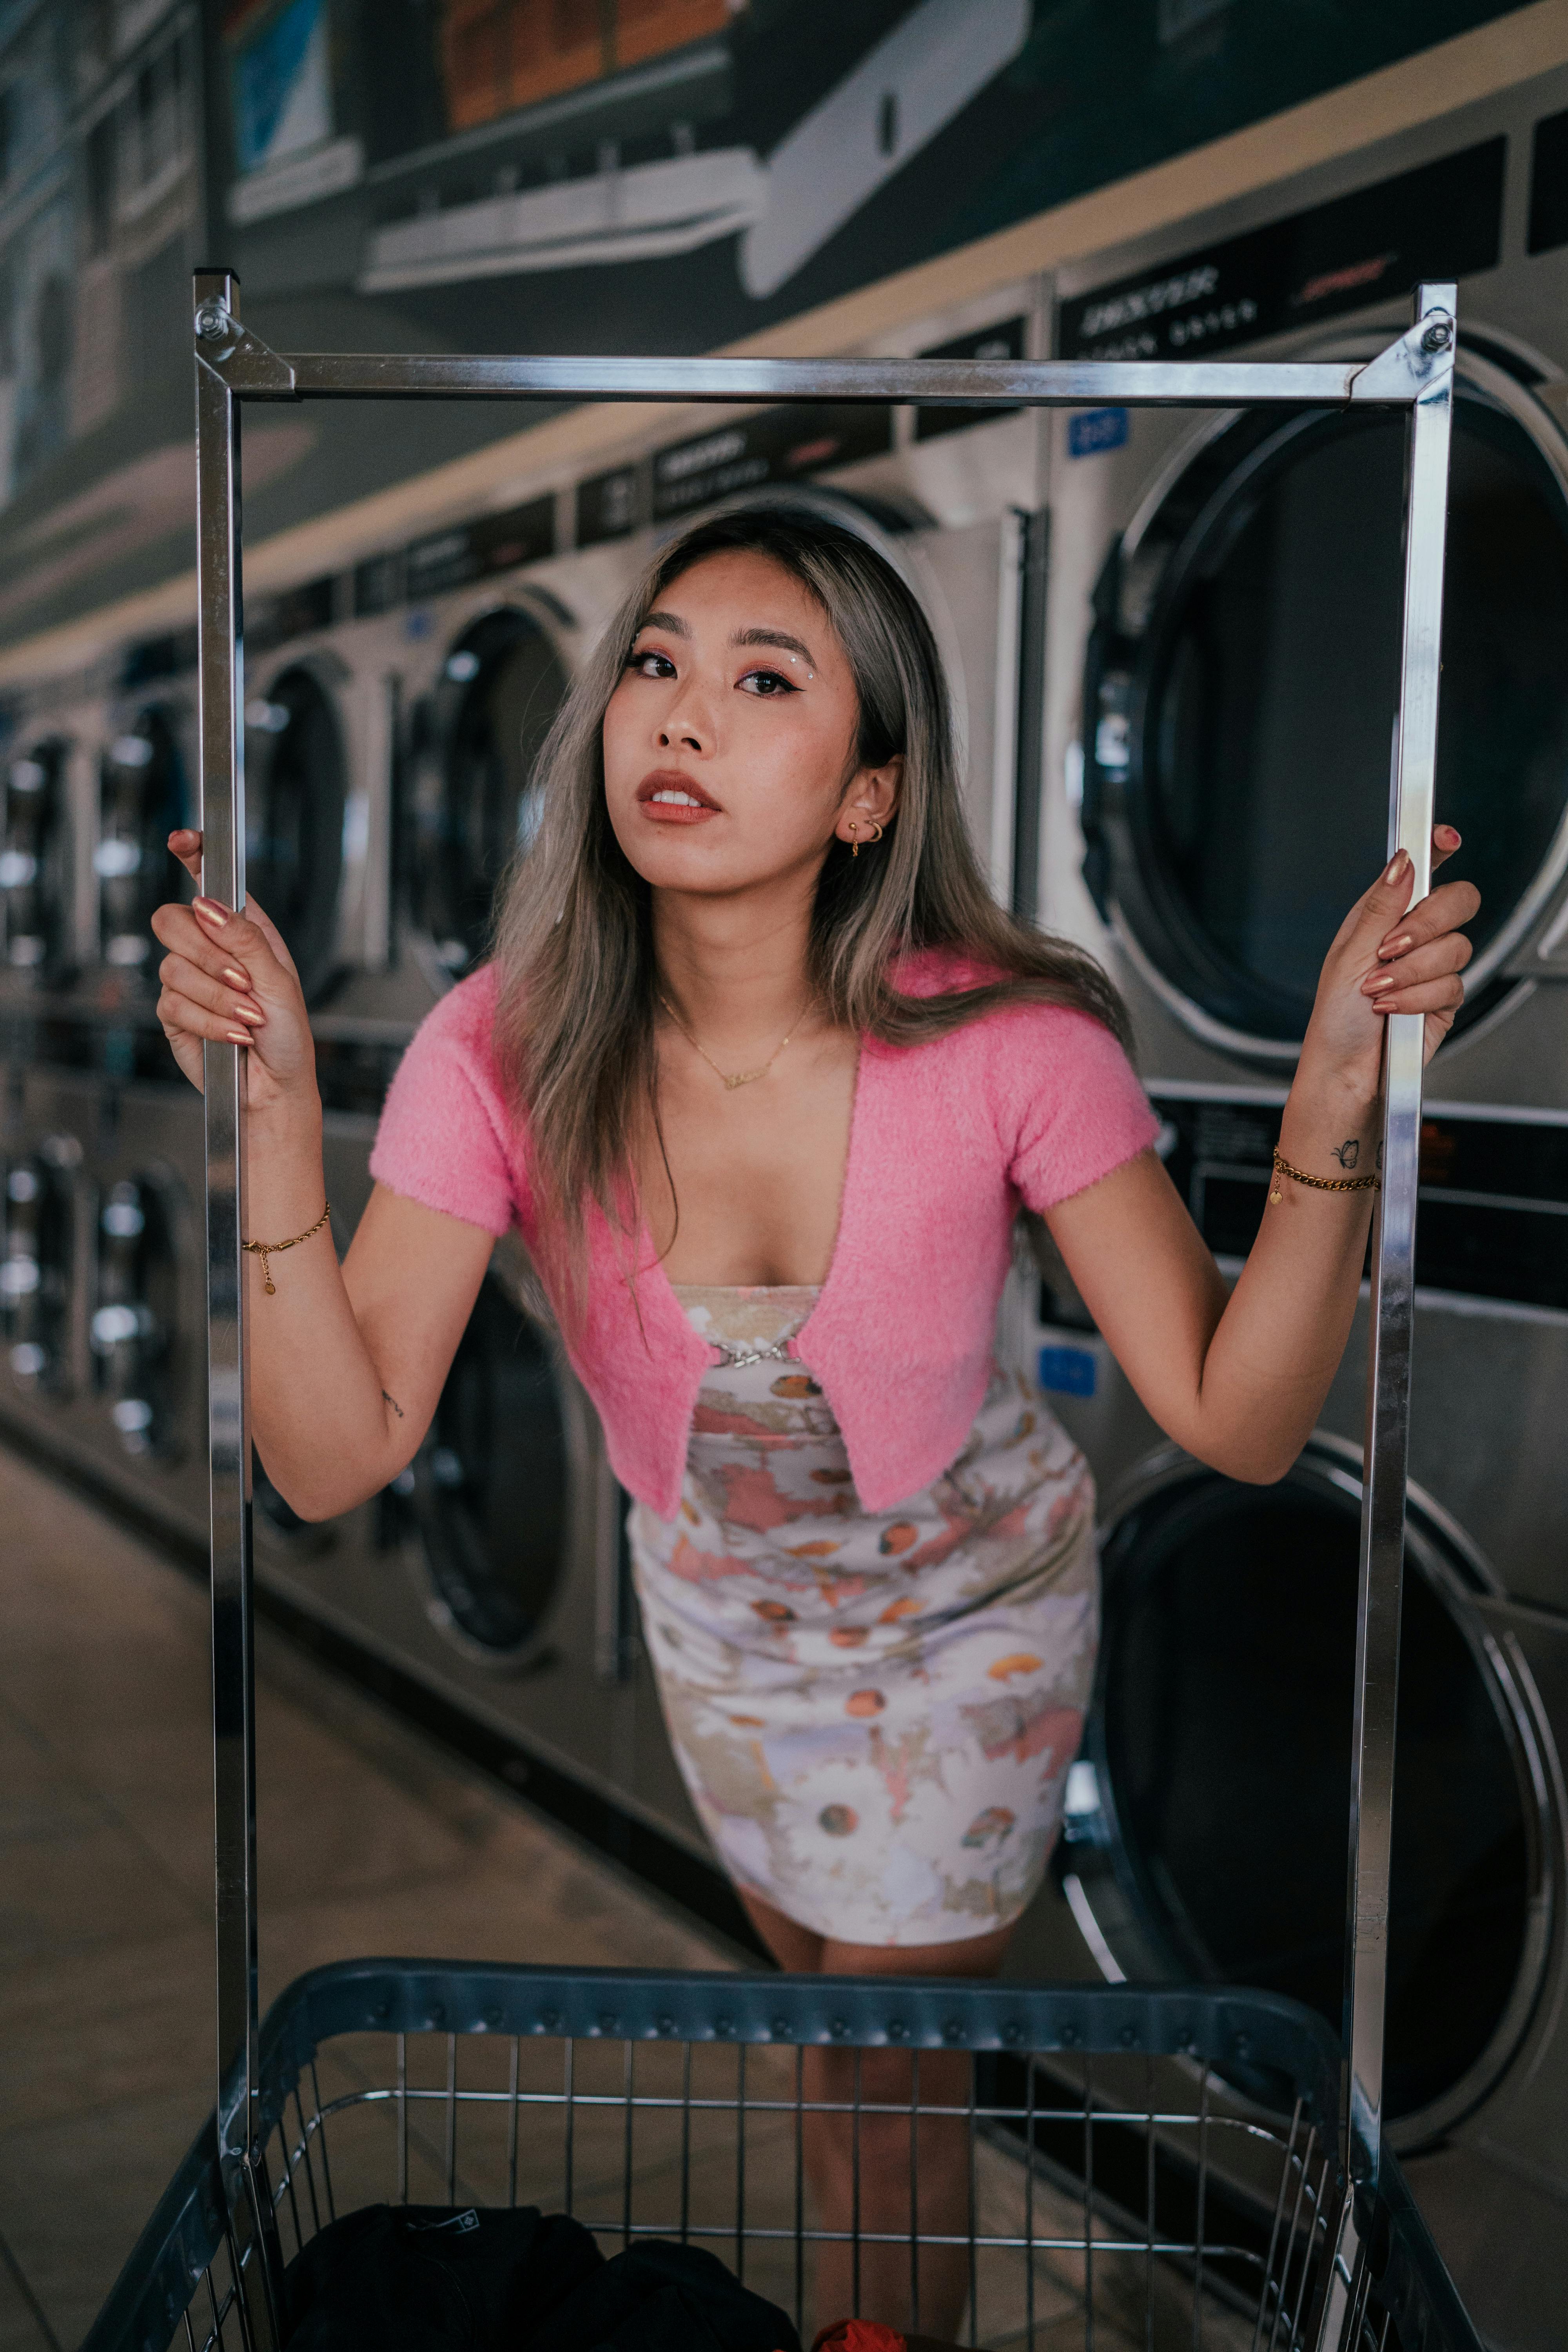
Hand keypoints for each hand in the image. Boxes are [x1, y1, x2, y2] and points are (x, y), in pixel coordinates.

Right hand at [151, 829, 316, 1115]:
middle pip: (171, 920)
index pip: (211, 885)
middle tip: (242, 980)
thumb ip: (246, 940)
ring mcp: (189, 980)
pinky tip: (233, 1036)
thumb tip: (208, 904)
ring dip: (217, 996)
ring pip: (172, 966)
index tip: (184, 840)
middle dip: (206, 952)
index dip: (195, 858)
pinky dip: (209, 1021)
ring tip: (249, 1019)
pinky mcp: (175, 1013)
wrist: (276, 1087)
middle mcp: (212, 950)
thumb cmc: (289, 1036)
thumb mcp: (280, 982)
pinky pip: (173, 1003)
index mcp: (243, 932)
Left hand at [1301, 825, 1478, 1090]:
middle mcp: (1411, 935)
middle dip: (1428, 923)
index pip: (1420, 871)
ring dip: (1413, 971)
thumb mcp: (1350, 954)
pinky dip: (1418, 998)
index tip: (1445, 839)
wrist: (1345, 1068)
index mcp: (1383, 915)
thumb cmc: (1335, 1016)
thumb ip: (1382, 906)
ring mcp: (1431, 965)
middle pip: (1457, 901)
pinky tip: (1392, 1010)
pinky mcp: (1445, 997)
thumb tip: (1403, 861)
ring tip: (1379, 990)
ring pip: (1456, 947)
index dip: (1437, 850)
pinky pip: (1453, 985)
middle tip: (1392, 947)